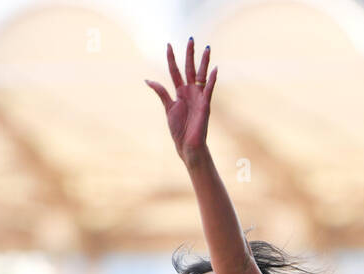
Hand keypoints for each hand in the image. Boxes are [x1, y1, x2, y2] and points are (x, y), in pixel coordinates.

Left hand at [145, 37, 216, 163]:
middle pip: (189, 68)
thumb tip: (148, 80)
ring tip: (206, 48)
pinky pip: (209, 89)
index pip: (175, 71)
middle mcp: (190, 91)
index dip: (171, 58)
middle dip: (190, 54)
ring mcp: (199, 96)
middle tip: (191, 39)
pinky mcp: (205, 104)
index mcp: (180, 92)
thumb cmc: (178, 129)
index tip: (168, 45)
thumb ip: (161, 92)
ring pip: (201, 75)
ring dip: (204, 62)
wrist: (187, 144)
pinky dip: (212, 80)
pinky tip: (215, 69)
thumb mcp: (168, 107)